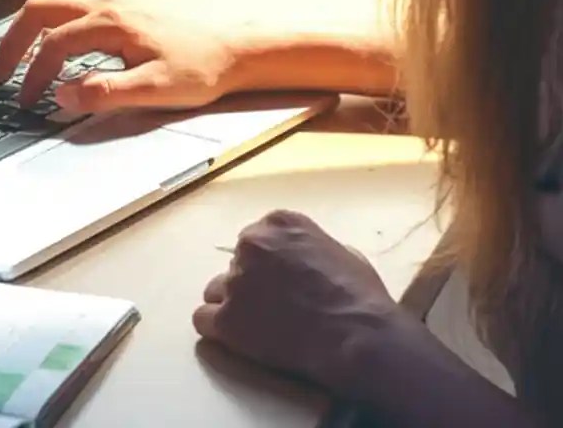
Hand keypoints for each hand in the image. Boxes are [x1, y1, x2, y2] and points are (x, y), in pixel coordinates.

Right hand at [0, 0, 239, 110]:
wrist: (231, 52)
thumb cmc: (198, 70)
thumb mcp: (155, 89)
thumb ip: (106, 92)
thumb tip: (63, 95)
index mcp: (110, 23)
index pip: (53, 45)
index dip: (34, 76)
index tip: (27, 102)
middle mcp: (105, 5)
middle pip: (38, 11)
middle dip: (12, 43)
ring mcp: (110, 5)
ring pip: (51, 8)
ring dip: (27, 35)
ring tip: (16, 66)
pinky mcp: (116, 11)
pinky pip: (66, 12)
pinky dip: (45, 31)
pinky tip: (50, 56)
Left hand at [193, 210, 403, 392]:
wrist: (356, 337)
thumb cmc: (360, 298)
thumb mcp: (344, 253)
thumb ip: (310, 248)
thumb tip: (301, 258)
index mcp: (278, 224)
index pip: (256, 240)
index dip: (268, 264)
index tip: (282, 281)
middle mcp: (250, 245)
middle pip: (235, 264)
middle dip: (251, 283)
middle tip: (275, 306)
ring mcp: (234, 281)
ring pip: (217, 290)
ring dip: (233, 305)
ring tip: (260, 326)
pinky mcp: (225, 318)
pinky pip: (202, 319)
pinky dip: (217, 329)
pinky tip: (239, 338)